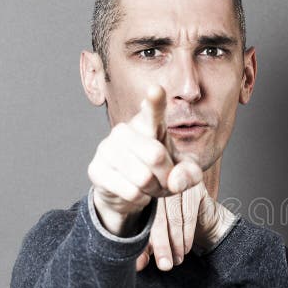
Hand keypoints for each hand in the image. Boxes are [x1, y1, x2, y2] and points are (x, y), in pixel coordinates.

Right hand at [87, 85, 202, 235]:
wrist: (131, 192)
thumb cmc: (161, 172)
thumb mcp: (184, 172)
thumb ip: (190, 174)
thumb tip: (175, 181)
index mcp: (149, 123)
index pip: (153, 110)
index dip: (155, 101)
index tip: (156, 89)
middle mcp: (125, 130)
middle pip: (156, 156)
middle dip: (167, 175)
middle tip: (164, 178)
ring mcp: (107, 148)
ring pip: (143, 177)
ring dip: (154, 189)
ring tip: (149, 185)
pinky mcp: (96, 170)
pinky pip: (131, 191)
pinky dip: (141, 199)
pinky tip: (136, 192)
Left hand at [135, 182, 237, 270]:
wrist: (200, 214)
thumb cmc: (170, 225)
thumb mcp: (152, 238)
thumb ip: (143, 249)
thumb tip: (138, 266)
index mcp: (139, 193)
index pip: (140, 219)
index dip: (145, 242)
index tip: (149, 263)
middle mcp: (155, 184)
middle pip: (157, 217)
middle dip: (162, 245)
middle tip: (165, 266)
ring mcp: (175, 182)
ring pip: (174, 216)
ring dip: (177, 242)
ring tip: (177, 260)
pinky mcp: (193, 184)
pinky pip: (189, 212)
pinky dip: (188, 233)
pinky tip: (186, 247)